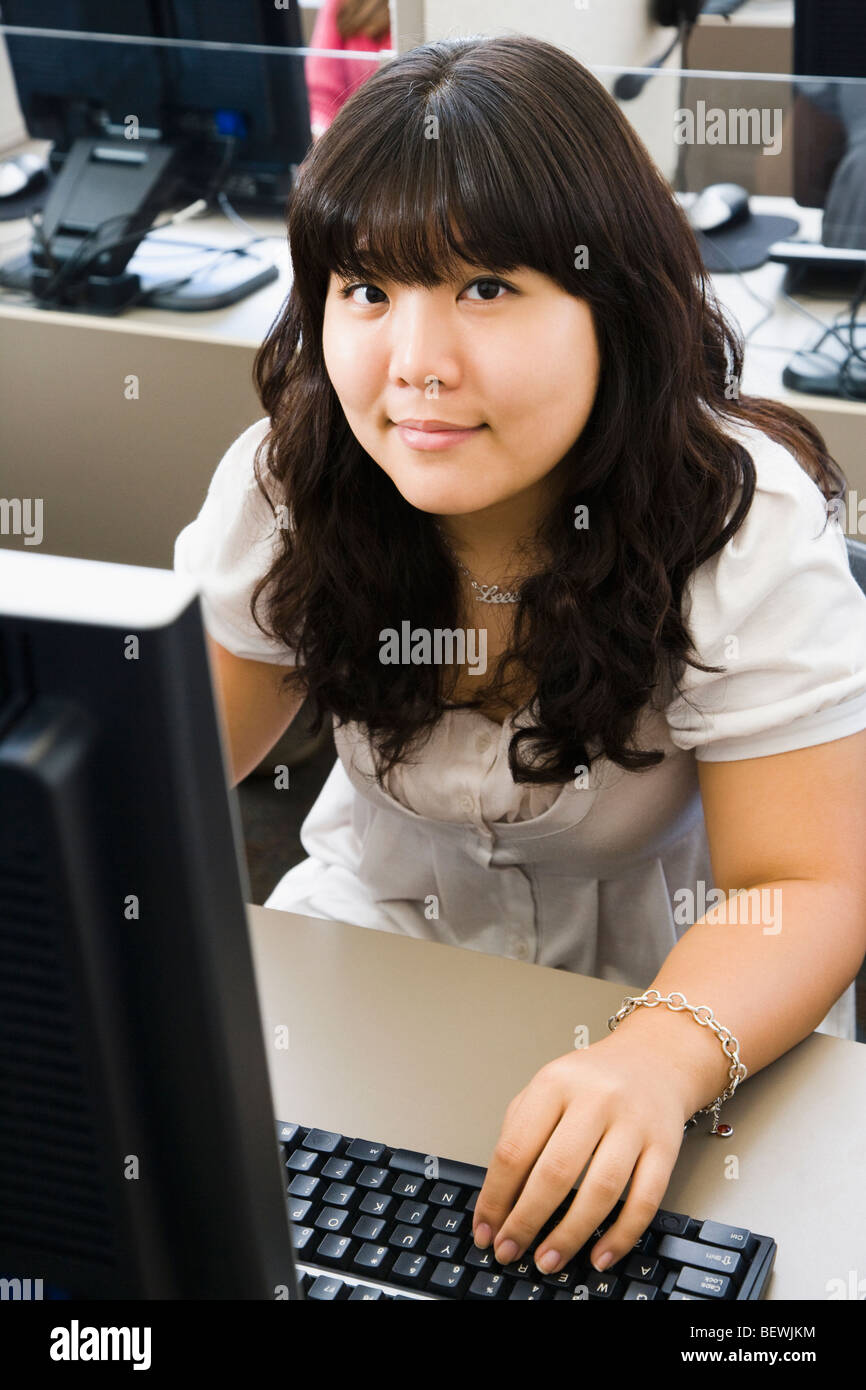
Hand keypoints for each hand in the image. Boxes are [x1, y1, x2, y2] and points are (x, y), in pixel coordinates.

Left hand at [471, 1034, 693, 1276]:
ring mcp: (634, 1123)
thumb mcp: (547, 1087)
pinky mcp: (666, 1146)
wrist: (655, 1058)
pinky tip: (600, 1255)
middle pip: (555, 1172)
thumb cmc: (593, 1079)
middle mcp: (596, 1099)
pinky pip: (645, 1200)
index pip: (515, 1148)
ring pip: (600, 1191)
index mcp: (556, 1083)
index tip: (485, 1229)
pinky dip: (621, 1235)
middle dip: (526, 1221)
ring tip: (548, 1260)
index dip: (495, 1196)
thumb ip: (519, 1131)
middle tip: (509, 1250)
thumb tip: (497, 1199)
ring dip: (569, 1235)